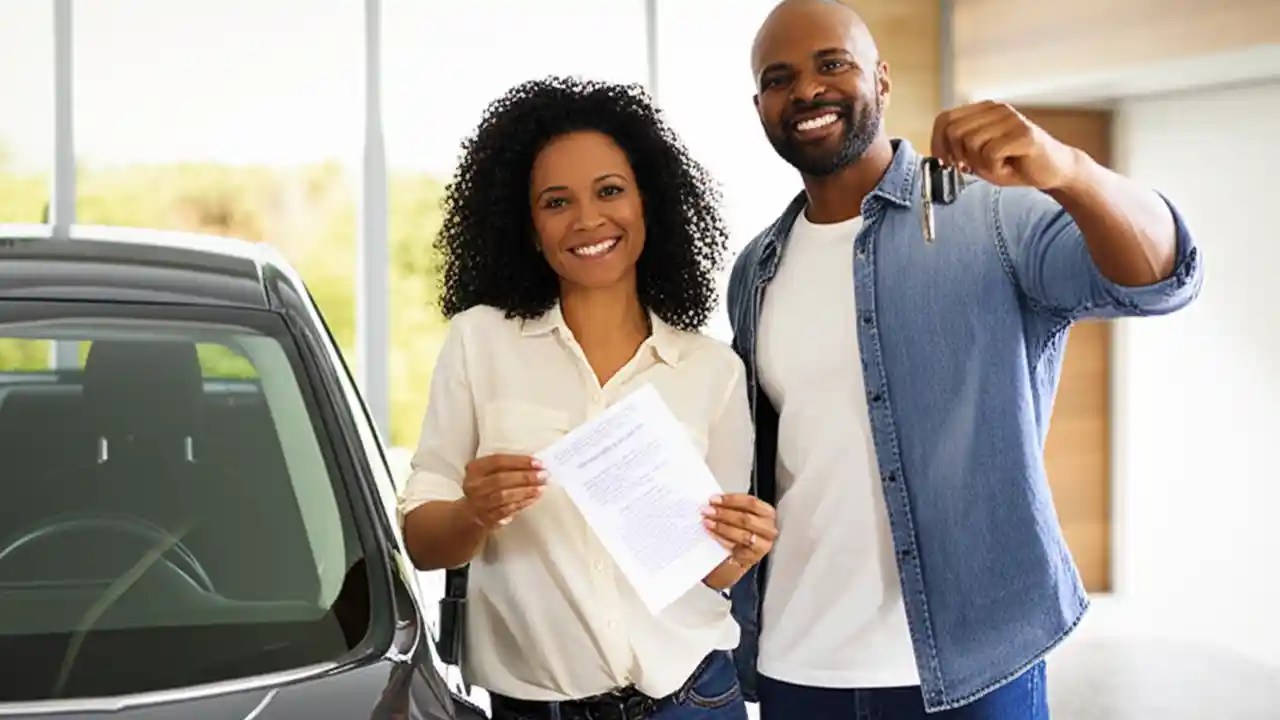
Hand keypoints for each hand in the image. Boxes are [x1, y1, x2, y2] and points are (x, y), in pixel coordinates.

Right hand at [459, 454, 546, 528]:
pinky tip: (533, 498)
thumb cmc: (487, 487)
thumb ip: (508, 466)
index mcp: (475, 468)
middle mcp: (474, 485)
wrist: (472, 513)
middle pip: (500, 479)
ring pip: (503, 496)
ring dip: (525, 491)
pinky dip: (522, 503)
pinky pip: (506, 510)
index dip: (519, 461)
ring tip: (541, 487)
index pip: (497, 461)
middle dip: (525, 477)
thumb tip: (535, 465)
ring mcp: (479, 503)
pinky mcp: (487, 518)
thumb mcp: (490, 472)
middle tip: (543, 475)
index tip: (538, 463)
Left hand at [702, 494, 777, 570]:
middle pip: (746, 519)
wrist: (740, 555)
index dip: (732, 500)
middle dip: (724, 514)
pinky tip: (711, 533)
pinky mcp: (752, 557)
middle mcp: (768, 529)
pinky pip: (736, 547)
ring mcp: (762, 545)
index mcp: (767, 513)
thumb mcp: (740, 515)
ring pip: (742, 535)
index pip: (752, 503)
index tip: (714, 499)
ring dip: (722, 527)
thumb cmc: (741, 530)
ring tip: (707, 522)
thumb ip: (732, 507)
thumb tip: (714, 502)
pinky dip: (722, 539)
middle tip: (708, 510)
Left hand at [930, 100, 1080, 190]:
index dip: (936, 142)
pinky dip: (995, 169)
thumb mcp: (980, 158)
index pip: (945, 118)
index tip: (943, 162)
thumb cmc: (1016, 163)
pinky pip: (991, 154)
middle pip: (954, 131)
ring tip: (998, 165)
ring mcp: (1011, 119)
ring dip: (980, 164)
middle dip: (958, 155)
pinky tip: (1009, 167)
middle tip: (974, 167)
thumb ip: (960, 152)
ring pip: (972, 143)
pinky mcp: (1024, 134)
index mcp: (984, 110)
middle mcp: (997, 109)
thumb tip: (940, 155)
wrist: (1053, 170)